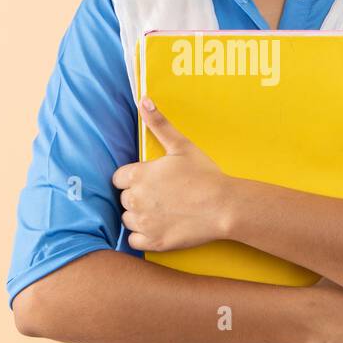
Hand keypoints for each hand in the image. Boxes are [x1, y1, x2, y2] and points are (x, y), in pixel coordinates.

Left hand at [111, 96, 234, 252]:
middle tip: (162, 195)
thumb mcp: (181, 145)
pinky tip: (160, 227)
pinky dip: (143, 236)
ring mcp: (143, 223)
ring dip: (139, 216)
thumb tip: (144, 100)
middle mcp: (135, 200)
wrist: (224, 207)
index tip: (151, 180)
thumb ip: (159, 124)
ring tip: (163, 210)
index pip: (119, 178)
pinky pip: (134, 240)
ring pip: (128, 219)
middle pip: (124, 199)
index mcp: (138, 176)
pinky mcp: (153, 242)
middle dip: (138, 196)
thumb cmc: (204, 175)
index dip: (134, 178)